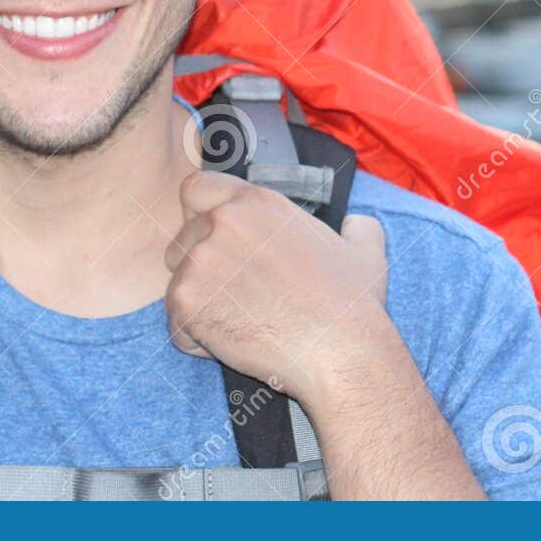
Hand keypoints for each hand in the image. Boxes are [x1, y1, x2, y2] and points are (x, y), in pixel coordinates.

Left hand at [163, 171, 392, 404]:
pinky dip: (198, 342)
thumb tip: (358, 224)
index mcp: (257, 202)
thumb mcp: (364, 250)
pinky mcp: (187, 302)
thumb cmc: (352, 304)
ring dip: (200, 306)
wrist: (340, 351)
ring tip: (242, 323)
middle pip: (181, 239)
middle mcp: (223, 222)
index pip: (195, 189)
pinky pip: (176, 325)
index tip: (219, 242)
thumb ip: (357, 228)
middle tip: (237, 297)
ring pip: (177, 283)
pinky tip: (236, 343)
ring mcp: (201, 261)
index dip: (200, 215)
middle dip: (200, 269)